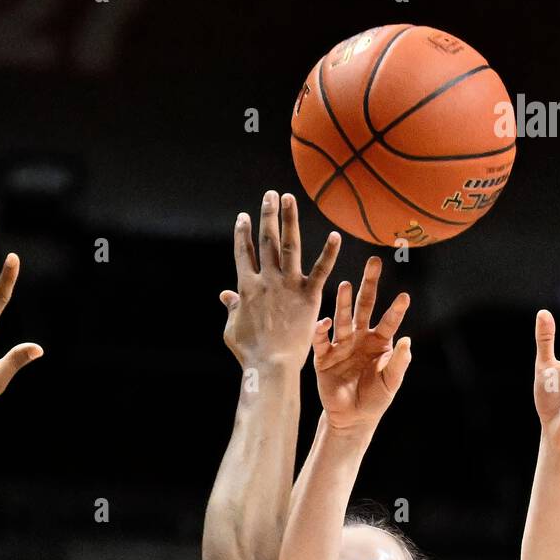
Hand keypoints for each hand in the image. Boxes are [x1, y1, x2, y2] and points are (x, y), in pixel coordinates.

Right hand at [220, 191, 340, 368]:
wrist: (272, 365)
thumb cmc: (250, 353)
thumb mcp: (232, 329)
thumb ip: (231, 308)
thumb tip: (224, 295)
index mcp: (246, 287)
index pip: (243, 253)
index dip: (242, 233)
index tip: (243, 217)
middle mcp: (267, 280)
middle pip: (266, 241)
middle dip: (267, 215)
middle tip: (270, 195)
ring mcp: (288, 286)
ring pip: (289, 245)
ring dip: (289, 219)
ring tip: (289, 198)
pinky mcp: (308, 296)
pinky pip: (320, 270)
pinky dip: (328, 253)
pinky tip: (335, 235)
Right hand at [313, 256, 411, 430]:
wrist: (353, 418)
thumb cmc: (375, 399)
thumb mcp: (391, 383)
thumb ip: (398, 362)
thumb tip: (407, 341)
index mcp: (378, 341)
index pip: (389, 321)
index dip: (396, 310)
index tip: (404, 296)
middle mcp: (359, 337)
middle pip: (364, 306)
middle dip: (369, 285)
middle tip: (373, 263)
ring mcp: (341, 345)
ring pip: (343, 319)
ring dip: (343, 302)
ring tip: (346, 285)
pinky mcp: (324, 357)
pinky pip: (321, 341)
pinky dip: (321, 332)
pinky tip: (325, 322)